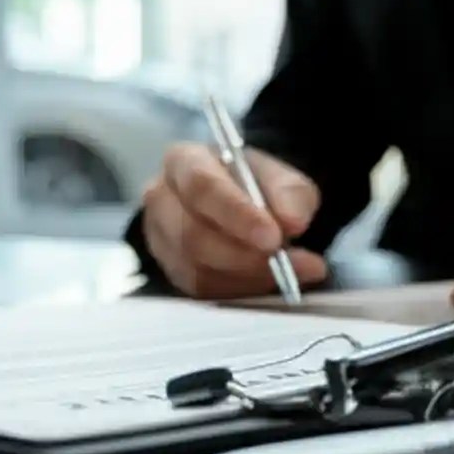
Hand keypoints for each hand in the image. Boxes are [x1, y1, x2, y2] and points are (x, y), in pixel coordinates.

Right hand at [141, 143, 327, 298]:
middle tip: (288, 261)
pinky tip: (268, 282)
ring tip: (290, 272)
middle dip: (244, 254)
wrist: (236, 203)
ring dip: (248, 276)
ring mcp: (161, 241)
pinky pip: (203, 291)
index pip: (201, 187)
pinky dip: (241, 290)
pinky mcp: (172, 273)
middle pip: (193, 235)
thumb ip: (289, 192)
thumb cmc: (250, 183)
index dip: (236, 214)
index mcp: (182, 162)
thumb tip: (292, 222)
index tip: (273, 236)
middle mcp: (161, 200)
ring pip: (197, 270)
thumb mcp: (278, 175)